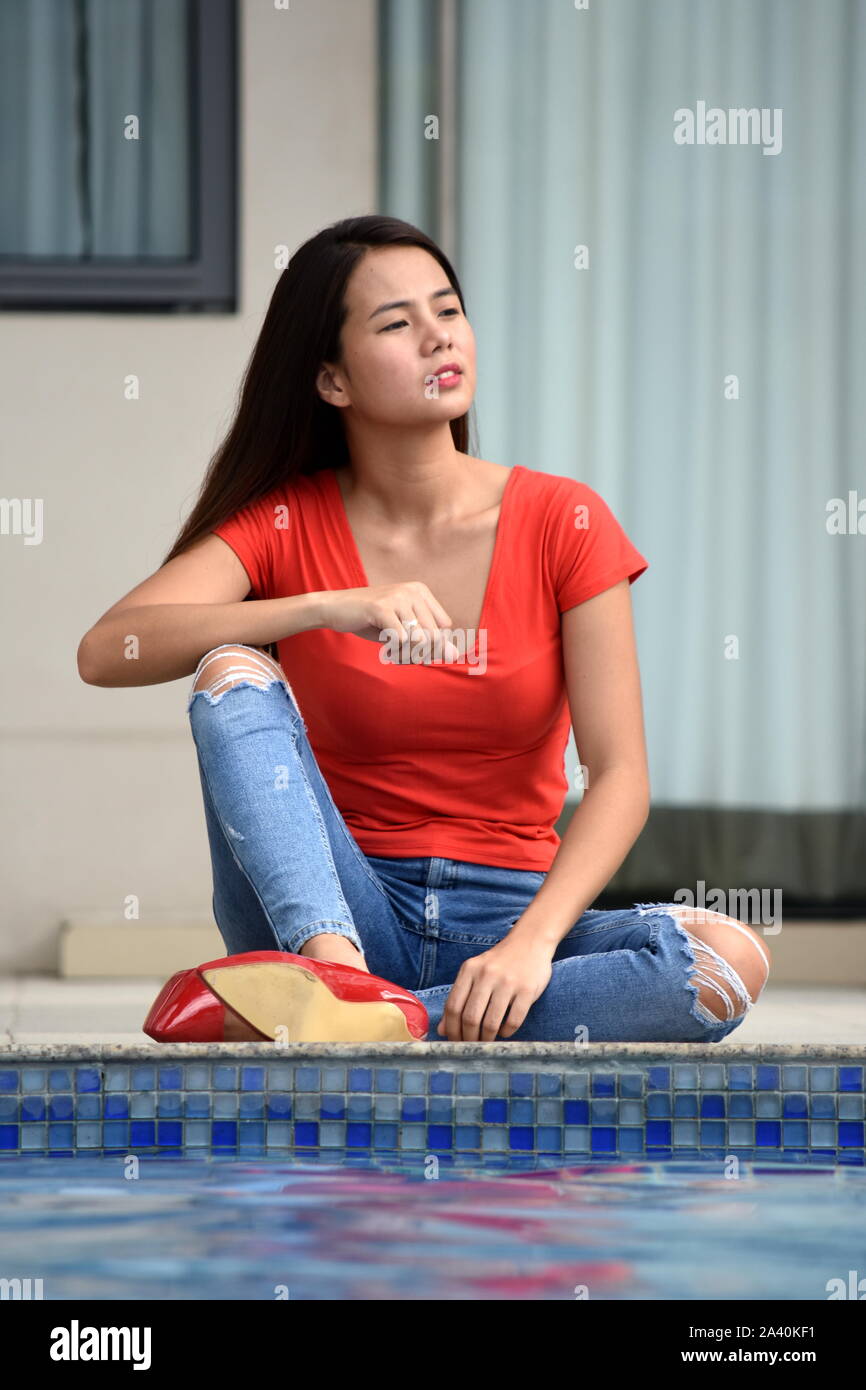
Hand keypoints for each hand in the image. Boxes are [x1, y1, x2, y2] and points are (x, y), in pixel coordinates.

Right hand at [316, 582, 459, 661]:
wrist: (335, 609)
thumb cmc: (372, 621)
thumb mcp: (403, 631)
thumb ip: (429, 642)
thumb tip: (456, 655)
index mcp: (421, 591)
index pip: (444, 627)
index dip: (433, 645)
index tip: (415, 651)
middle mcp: (413, 590)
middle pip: (434, 636)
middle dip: (419, 653)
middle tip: (401, 656)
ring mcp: (398, 597)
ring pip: (419, 639)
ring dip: (406, 654)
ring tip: (394, 652)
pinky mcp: (382, 606)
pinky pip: (400, 639)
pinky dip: (394, 650)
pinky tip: (385, 648)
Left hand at [436, 934, 553, 1040]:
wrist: (529, 941)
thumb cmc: (498, 962)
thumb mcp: (474, 973)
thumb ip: (458, 998)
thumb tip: (442, 1030)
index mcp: (469, 970)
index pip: (453, 1006)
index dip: (451, 1029)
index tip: (454, 1041)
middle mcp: (487, 975)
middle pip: (470, 1017)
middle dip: (468, 1038)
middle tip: (471, 1046)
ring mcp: (508, 982)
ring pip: (491, 1022)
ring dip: (486, 1038)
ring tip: (486, 1042)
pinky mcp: (527, 990)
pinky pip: (513, 1021)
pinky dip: (506, 1032)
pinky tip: (504, 1031)